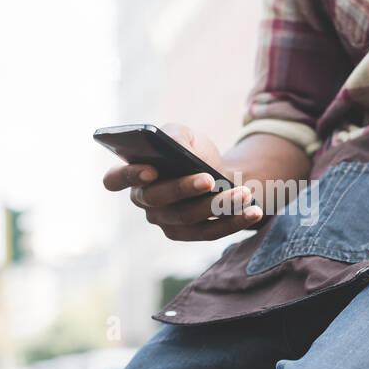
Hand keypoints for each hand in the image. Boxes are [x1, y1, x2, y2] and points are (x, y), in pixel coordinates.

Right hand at [101, 122, 262, 240]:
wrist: (217, 170)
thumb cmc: (191, 150)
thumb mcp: (184, 134)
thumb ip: (174, 136)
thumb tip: (176, 149)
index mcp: (134, 173)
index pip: (115, 179)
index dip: (128, 177)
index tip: (150, 170)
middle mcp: (144, 200)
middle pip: (157, 200)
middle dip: (183, 189)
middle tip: (208, 179)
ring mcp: (164, 221)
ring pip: (187, 217)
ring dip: (217, 205)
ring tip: (243, 192)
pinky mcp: (188, 234)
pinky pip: (209, 233)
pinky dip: (233, 222)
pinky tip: (253, 212)